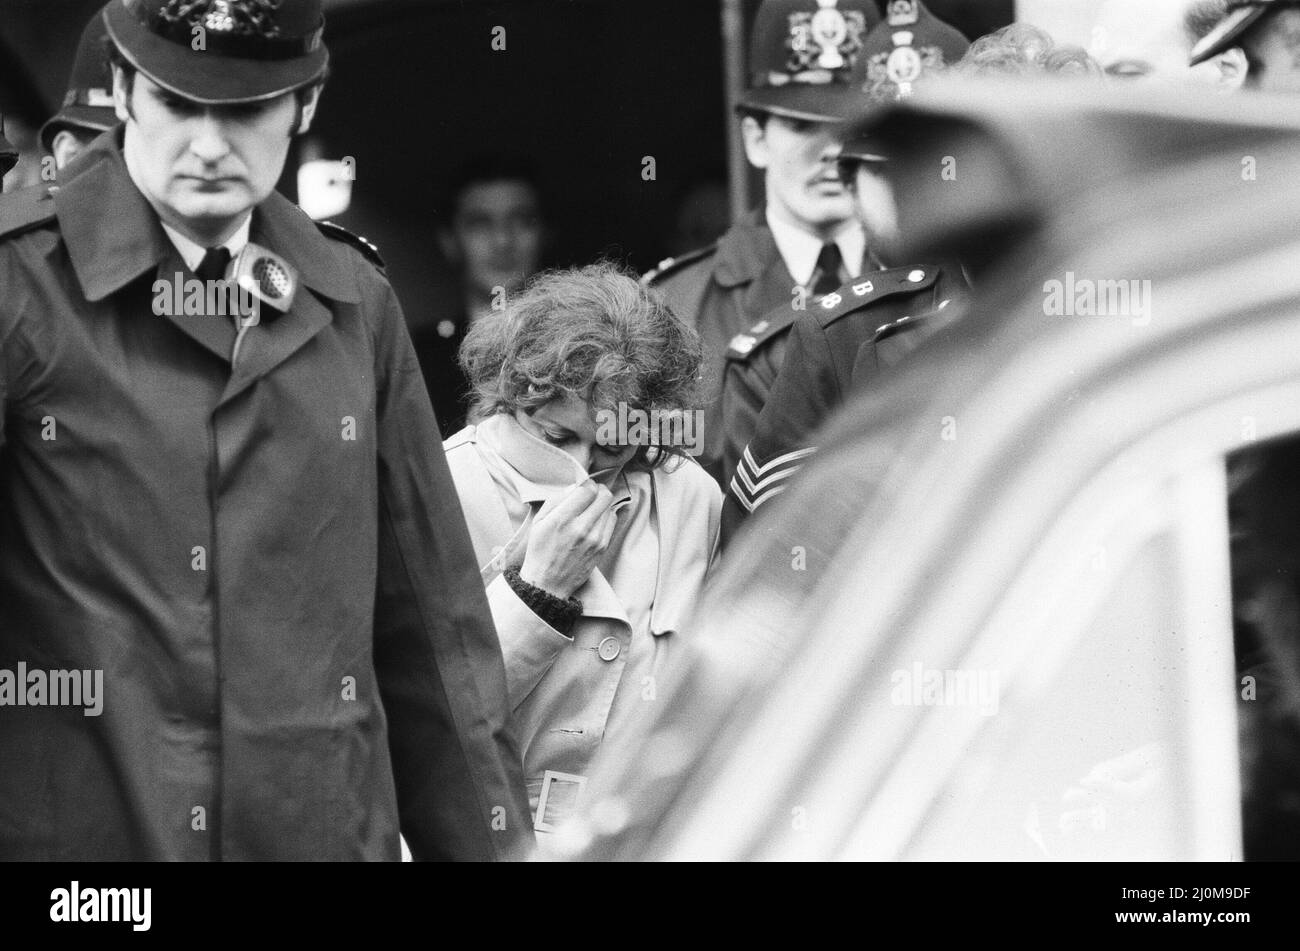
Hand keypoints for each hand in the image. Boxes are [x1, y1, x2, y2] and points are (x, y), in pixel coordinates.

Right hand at [519, 481, 617, 598]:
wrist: (548, 584)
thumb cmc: (540, 550)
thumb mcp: (539, 522)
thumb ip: (557, 500)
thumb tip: (575, 486)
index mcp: (562, 519)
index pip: (587, 489)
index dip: (587, 483)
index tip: (582, 487)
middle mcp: (581, 528)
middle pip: (604, 495)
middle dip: (598, 491)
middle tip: (590, 495)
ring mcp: (595, 539)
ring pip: (610, 507)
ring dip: (602, 504)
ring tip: (590, 510)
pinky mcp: (603, 547)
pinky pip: (612, 522)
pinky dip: (605, 517)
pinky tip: (594, 522)